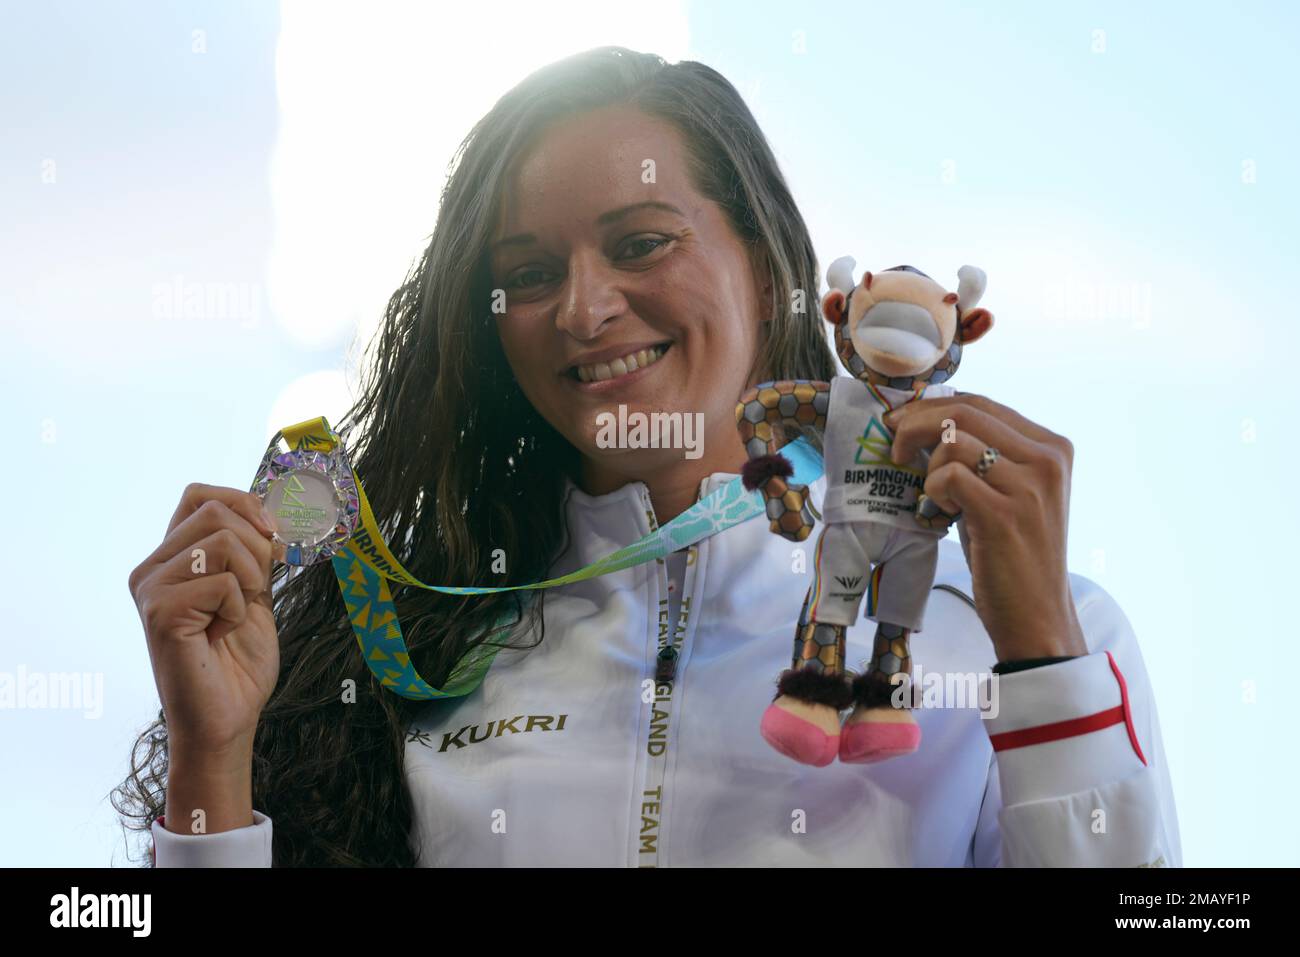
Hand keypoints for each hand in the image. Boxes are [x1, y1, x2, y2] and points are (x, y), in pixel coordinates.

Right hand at [128, 484, 284, 759]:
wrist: (227, 716)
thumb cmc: (238, 659)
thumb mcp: (253, 590)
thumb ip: (254, 549)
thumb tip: (274, 508)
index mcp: (171, 557)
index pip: (200, 495)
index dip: (244, 503)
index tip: (273, 534)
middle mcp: (151, 567)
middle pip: (216, 512)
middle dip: (259, 546)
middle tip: (255, 591)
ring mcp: (150, 588)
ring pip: (224, 540)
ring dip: (251, 579)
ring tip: (234, 616)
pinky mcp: (160, 611)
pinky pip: (224, 582)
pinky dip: (239, 610)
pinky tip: (221, 634)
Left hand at [883, 394, 1087, 661]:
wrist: (1037, 616)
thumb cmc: (1014, 555)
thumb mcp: (1010, 492)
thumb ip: (985, 455)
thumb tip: (927, 424)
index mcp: (1053, 447)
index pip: (981, 404)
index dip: (932, 406)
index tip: (902, 422)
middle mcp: (1047, 459)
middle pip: (963, 412)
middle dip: (915, 423)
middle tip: (893, 445)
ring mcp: (1029, 486)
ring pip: (952, 440)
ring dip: (928, 466)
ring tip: (935, 496)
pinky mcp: (1004, 513)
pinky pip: (948, 476)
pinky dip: (933, 490)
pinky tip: (943, 512)